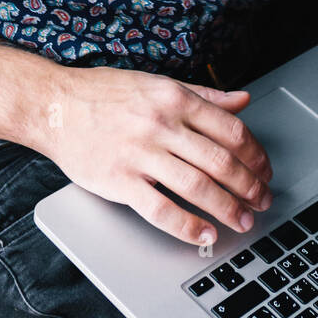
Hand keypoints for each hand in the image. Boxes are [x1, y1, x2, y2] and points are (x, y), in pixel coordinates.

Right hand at [33, 65, 273, 245]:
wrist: (54, 105)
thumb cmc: (103, 94)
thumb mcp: (158, 83)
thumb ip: (203, 95)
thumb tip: (242, 100)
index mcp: (174, 98)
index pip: (230, 130)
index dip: (255, 154)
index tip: (264, 169)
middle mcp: (161, 124)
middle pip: (220, 161)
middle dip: (249, 186)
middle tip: (262, 200)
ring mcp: (140, 154)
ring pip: (197, 186)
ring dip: (228, 208)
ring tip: (243, 221)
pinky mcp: (120, 181)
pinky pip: (161, 209)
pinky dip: (188, 226)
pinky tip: (205, 234)